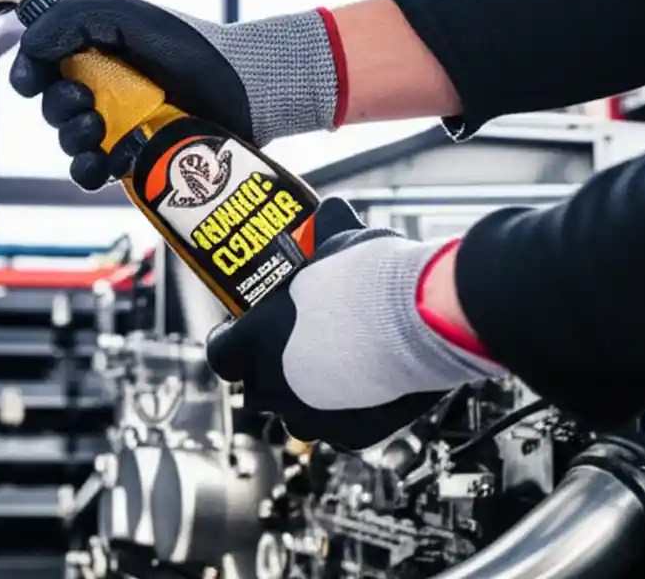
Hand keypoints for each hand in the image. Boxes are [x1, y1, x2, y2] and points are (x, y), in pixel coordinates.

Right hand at [9, 0, 343, 188]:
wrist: (238, 85)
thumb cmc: (185, 44)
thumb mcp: (121, 15)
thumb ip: (67, 19)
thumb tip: (27, 49)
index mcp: (93, 52)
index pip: (40, 64)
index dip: (27, 73)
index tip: (30, 78)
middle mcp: (101, 88)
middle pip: (49, 105)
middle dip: (56, 104)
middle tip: (83, 98)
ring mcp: (116, 126)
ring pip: (67, 141)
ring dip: (70, 136)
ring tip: (99, 127)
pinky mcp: (132, 159)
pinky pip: (90, 174)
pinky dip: (86, 170)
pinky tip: (100, 161)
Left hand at [206, 198, 502, 449]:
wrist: (423, 320)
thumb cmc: (373, 280)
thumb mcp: (341, 241)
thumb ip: (324, 232)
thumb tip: (329, 211)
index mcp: (255, 342)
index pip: (221, 354)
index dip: (231, 341)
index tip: (242, 330)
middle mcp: (274, 386)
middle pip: (256, 387)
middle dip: (269, 369)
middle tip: (294, 345)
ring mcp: (312, 416)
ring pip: (296, 414)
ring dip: (306, 395)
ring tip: (334, 368)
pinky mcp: (351, 434)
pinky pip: (339, 427)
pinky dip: (348, 412)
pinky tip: (367, 387)